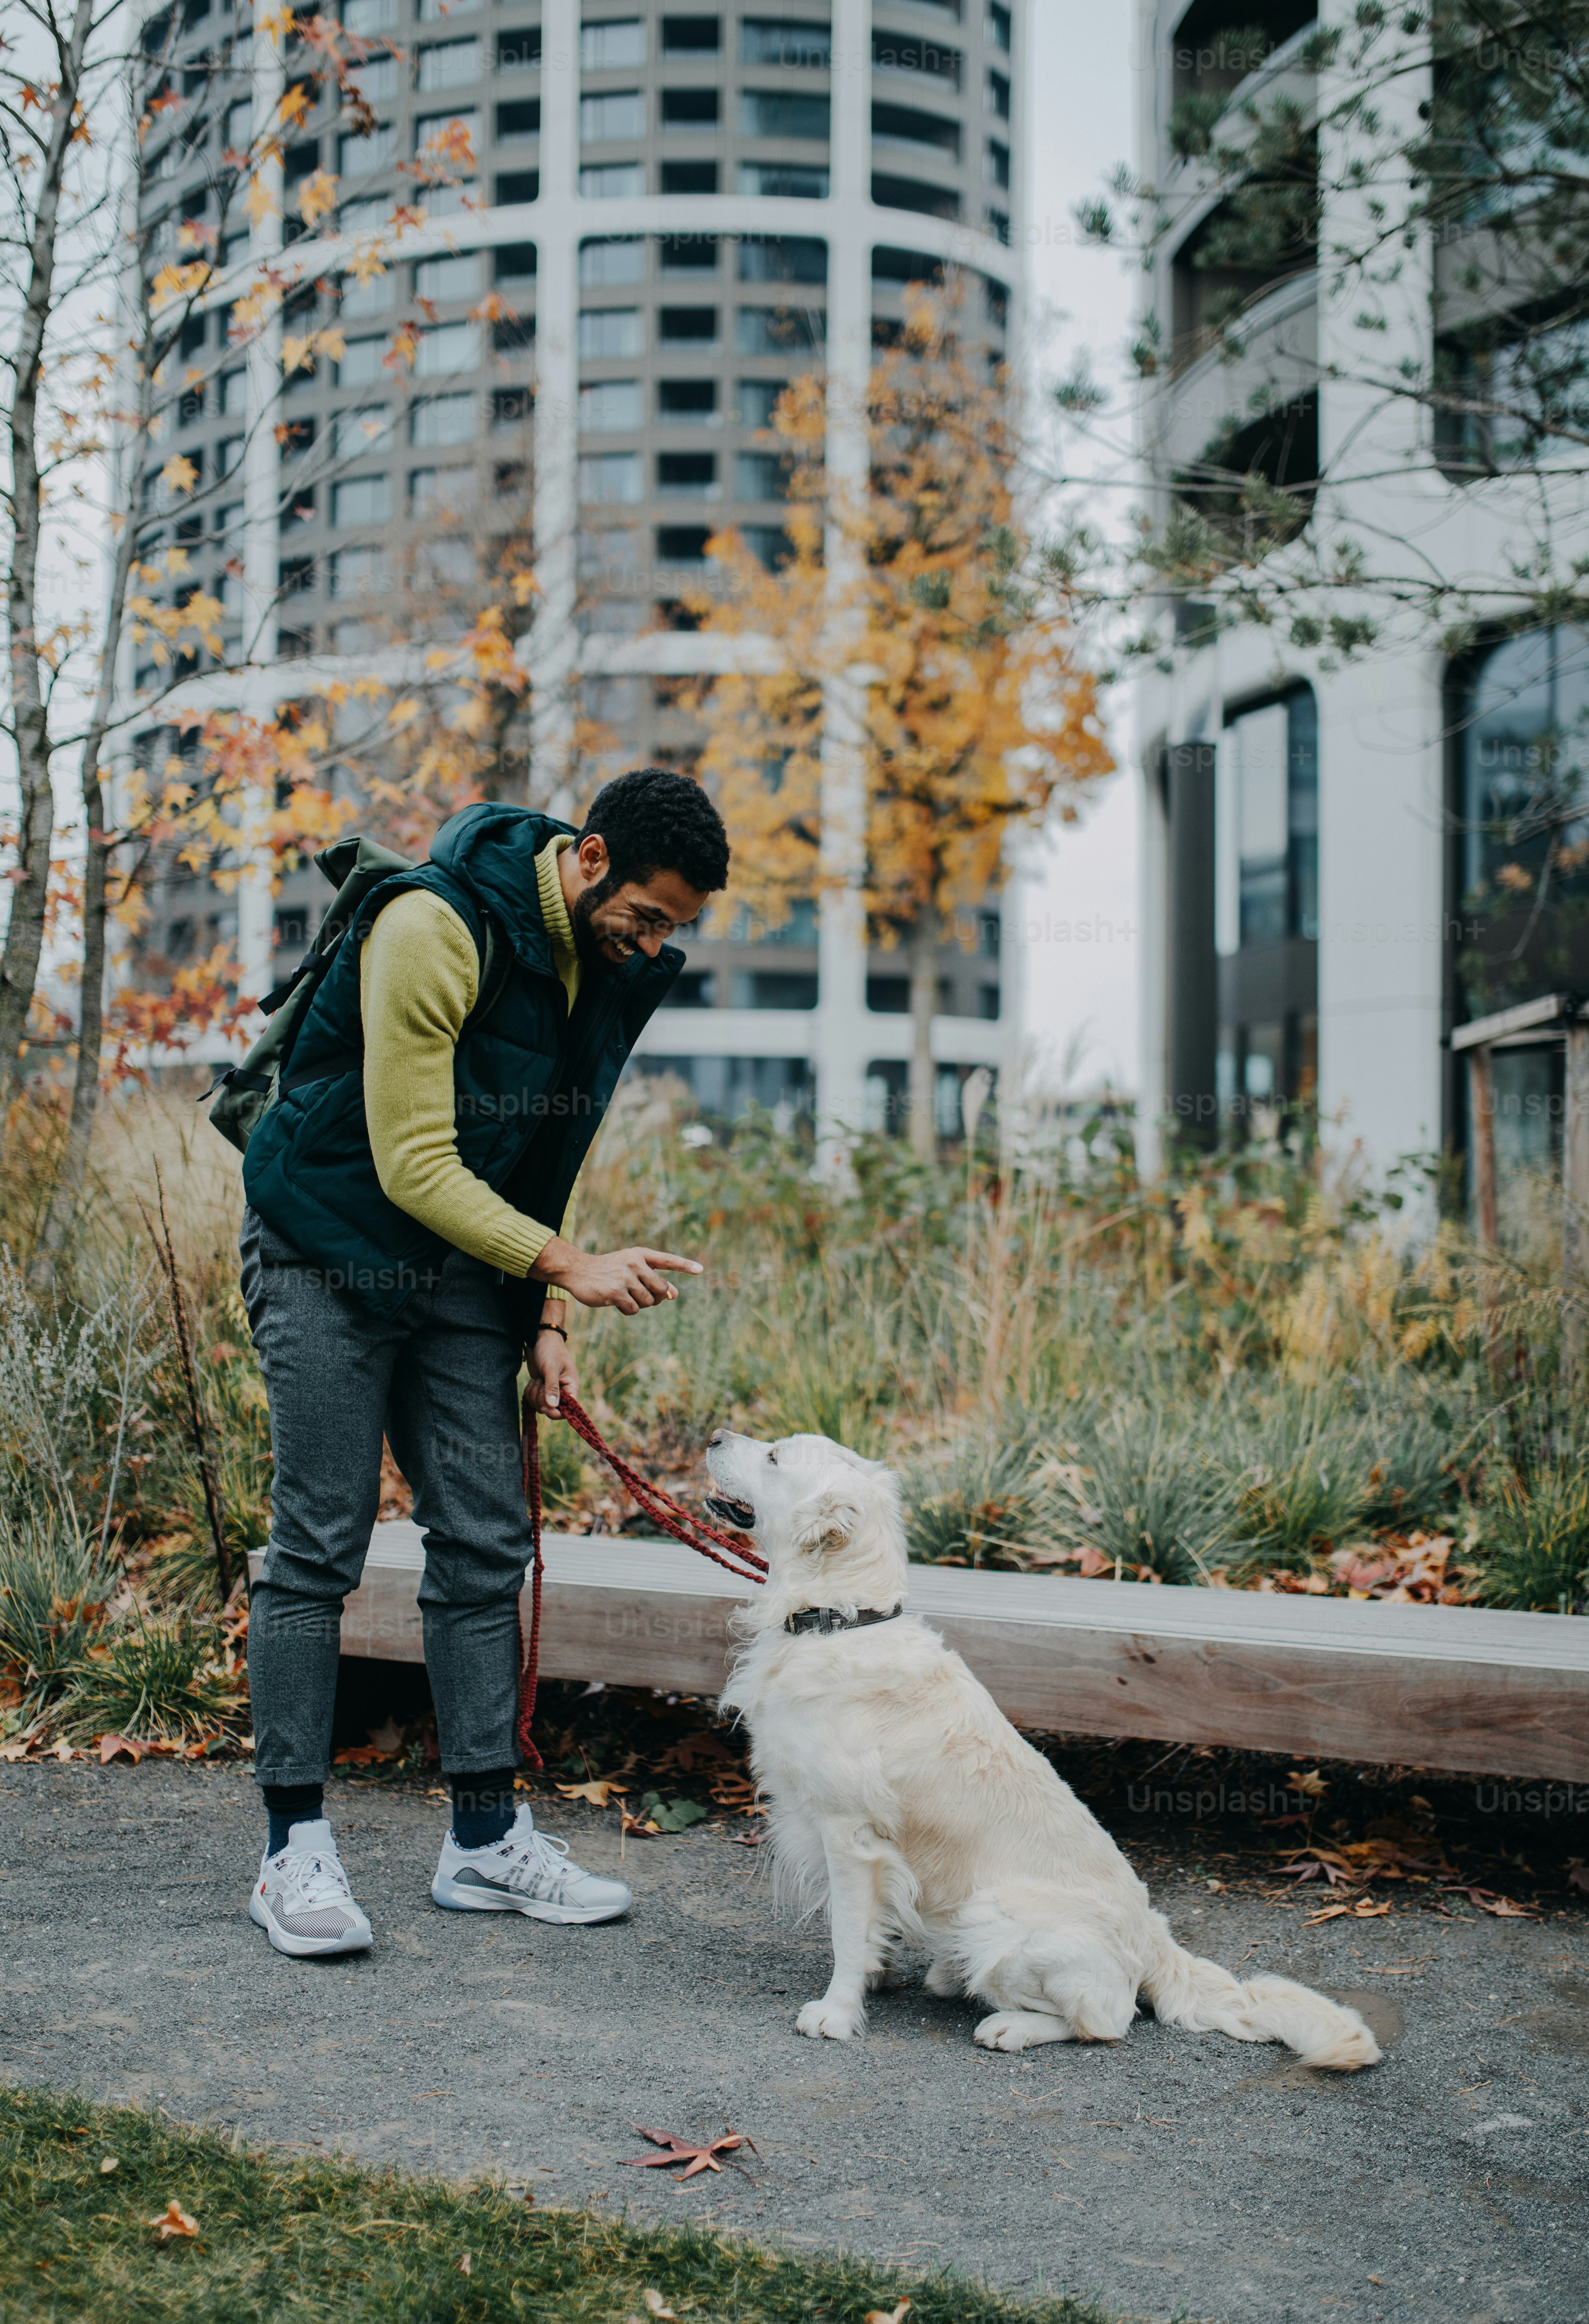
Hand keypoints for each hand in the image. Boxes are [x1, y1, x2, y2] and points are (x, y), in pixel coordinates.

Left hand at [529, 1327, 578, 1415]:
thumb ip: (552, 1387)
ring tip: (537, 1379)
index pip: (569, 1409)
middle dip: (541, 1398)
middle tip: (540, 1383)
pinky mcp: (541, 1388)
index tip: (545, 1406)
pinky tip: (533, 1380)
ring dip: (534, 1394)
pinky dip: (530, 1391)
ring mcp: (550, 1390)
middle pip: (551, 1409)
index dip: (556, 1412)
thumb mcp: (551, 1368)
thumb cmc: (550, 1350)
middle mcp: (563, 1391)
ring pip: (540, 1405)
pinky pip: (533, 1399)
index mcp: (571, 1387)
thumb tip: (553, 1406)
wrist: (540, 1338)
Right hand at [533, 1237, 701, 1314]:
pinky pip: (634, 1310)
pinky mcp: (615, 1292)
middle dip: (656, 1297)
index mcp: (640, 1254)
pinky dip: (628, 1310)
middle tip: (642, 1295)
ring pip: (648, 1301)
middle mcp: (634, 1263)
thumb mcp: (632, 1269)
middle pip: (661, 1288)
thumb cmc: (609, 1270)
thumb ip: (653, 1279)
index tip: (701, 1270)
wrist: (579, 1271)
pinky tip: (616, 1301)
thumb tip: (675, 1295)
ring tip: (625, 1296)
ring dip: (640, 1304)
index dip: (685, 1265)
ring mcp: (624, 1277)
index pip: (667, 1260)